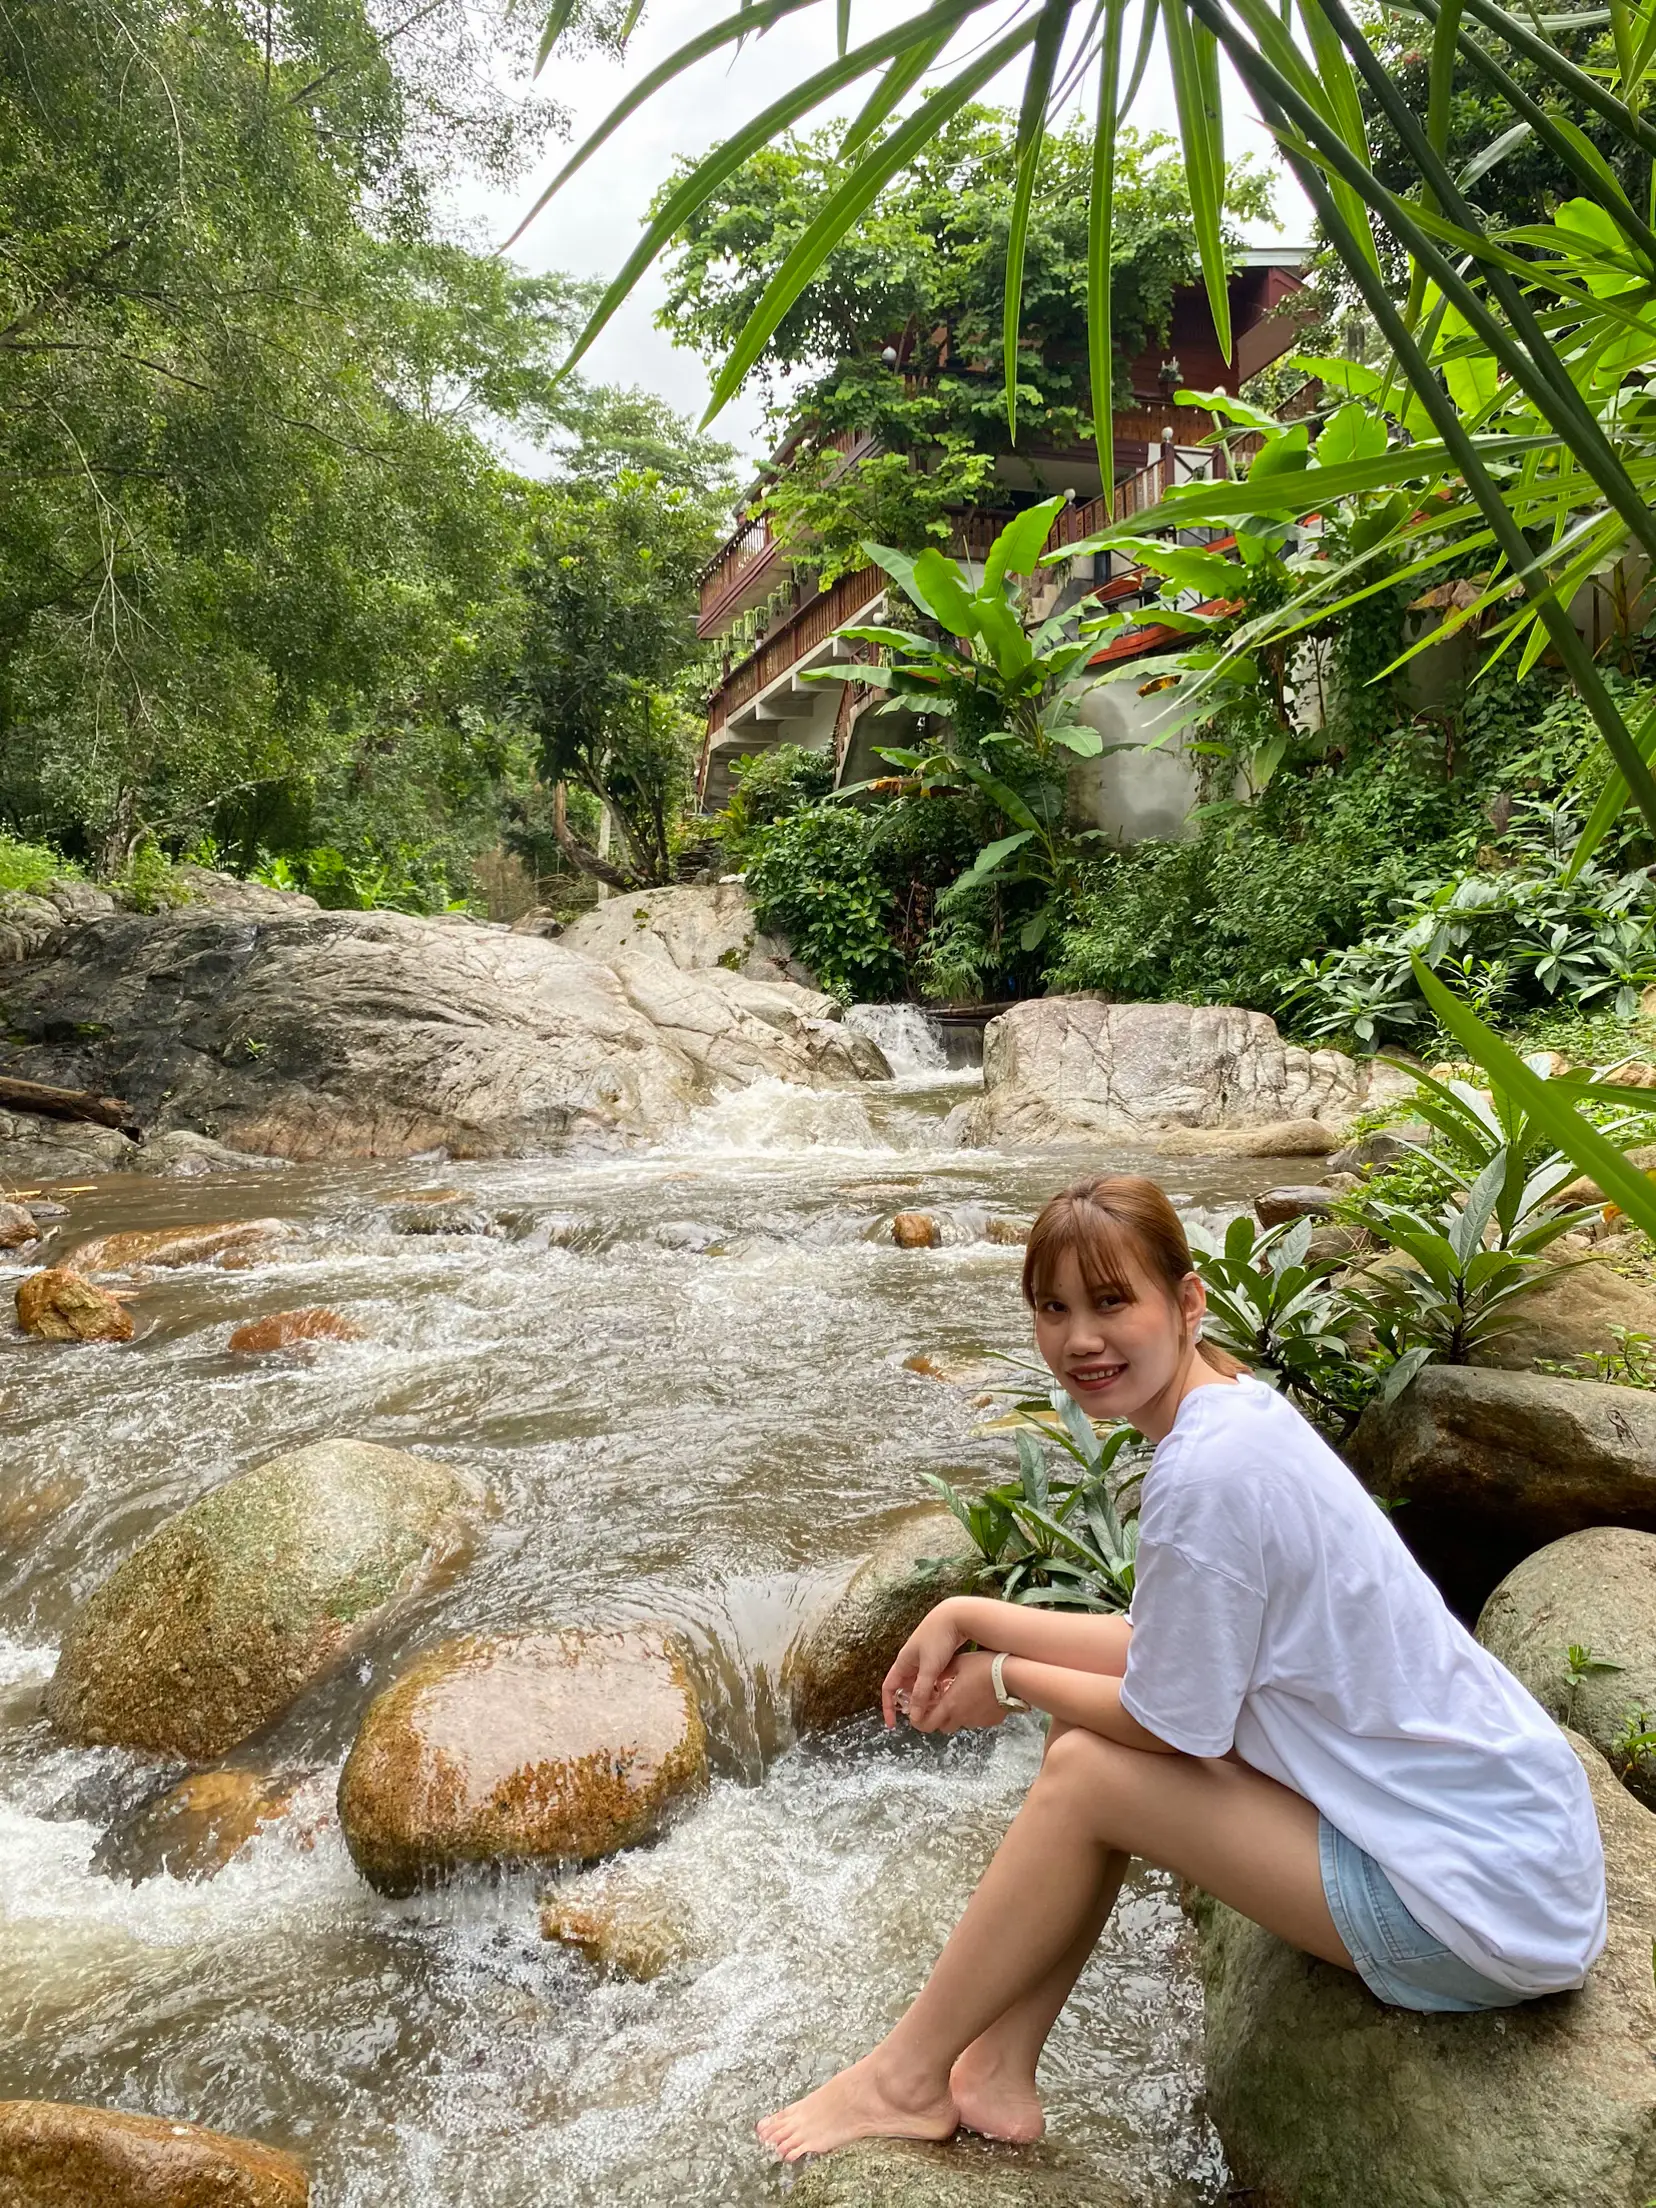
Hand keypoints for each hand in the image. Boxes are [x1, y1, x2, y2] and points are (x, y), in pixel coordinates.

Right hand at [880, 1599, 967, 1729]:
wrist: (956, 1616)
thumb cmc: (939, 1639)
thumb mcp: (929, 1669)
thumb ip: (921, 1692)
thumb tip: (913, 1716)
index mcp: (903, 1662)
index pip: (889, 1688)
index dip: (888, 1706)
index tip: (892, 1724)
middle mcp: (910, 1660)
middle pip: (904, 1687)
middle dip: (910, 1703)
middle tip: (921, 1716)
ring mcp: (923, 1657)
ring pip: (919, 1683)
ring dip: (924, 1696)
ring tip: (935, 1707)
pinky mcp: (935, 1655)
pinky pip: (930, 1677)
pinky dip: (934, 1687)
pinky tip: (945, 1693)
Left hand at [907, 1651, 1005, 1734]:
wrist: (1012, 1677)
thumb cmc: (985, 1667)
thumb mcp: (959, 1663)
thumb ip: (944, 1672)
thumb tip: (936, 1675)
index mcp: (950, 1704)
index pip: (926, 1724)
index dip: (918, 1723)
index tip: (916, 1717)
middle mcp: (962, 1717)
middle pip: (942, 1726)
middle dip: (938, 1719)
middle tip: (939, 1706)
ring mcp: (977, 1721)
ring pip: (960, 1724)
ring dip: (956, 1715)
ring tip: (961, 1698)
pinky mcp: (991, 1721)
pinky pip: (977, 1720)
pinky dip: (973, 1713)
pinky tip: (978, 1699)